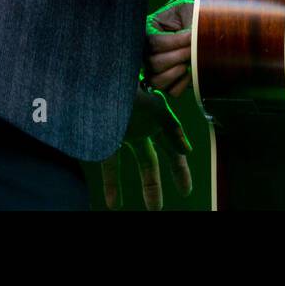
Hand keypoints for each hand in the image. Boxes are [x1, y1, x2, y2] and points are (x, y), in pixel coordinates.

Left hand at [100, 84, 191, 210]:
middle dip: (162, 179)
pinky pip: (110, 164)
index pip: (173, 143)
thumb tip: (188, 150)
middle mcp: (141, 126)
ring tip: (152, 209)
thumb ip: (171, 126)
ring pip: (137, 162)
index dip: (179, 166)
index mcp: (156, 114)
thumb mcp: (153, 104)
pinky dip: (112, 184)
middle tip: (168, 201)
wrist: (96, 76)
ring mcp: (123, 132)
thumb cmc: (126, 84)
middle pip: (154, 159)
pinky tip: (113, 203)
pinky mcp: (105, 138)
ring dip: (144, 185)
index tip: (185, 190)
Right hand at [145, 0, 193, 98]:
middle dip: (178, 56)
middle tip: (193, 48)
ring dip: (176, 72)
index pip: (153, 43)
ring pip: (156, 81)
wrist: (195, 25)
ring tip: (187, 62)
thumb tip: (191, 40)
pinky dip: (182, 83)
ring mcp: (155, 70)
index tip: (191, 36)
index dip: (175, 42)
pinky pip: (171, 91)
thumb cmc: (188, 16)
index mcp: (148, 31)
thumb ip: (187, 24)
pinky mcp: (168, 82)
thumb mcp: (187, 13)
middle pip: (153, 63)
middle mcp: (147, 53)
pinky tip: (189, 71)